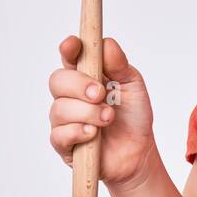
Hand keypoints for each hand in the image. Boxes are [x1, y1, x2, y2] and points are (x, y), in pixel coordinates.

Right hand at [47, 35, 156, 187]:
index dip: (68, 48)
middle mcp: (70, 95)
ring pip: (60, 109)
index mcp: (86, 76)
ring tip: (108, 119)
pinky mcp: (63, 143)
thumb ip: (119, 65)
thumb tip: (106, 44)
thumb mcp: (133, 86)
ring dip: (88, 113)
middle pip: (57, 80)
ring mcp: (64, 119)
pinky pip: (59, 134)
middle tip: (101, 94)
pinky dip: (78, 132)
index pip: (70, 57)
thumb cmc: (133, 117)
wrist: (138, 152)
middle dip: (79, 85)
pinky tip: (93, 135)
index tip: (73, 44)